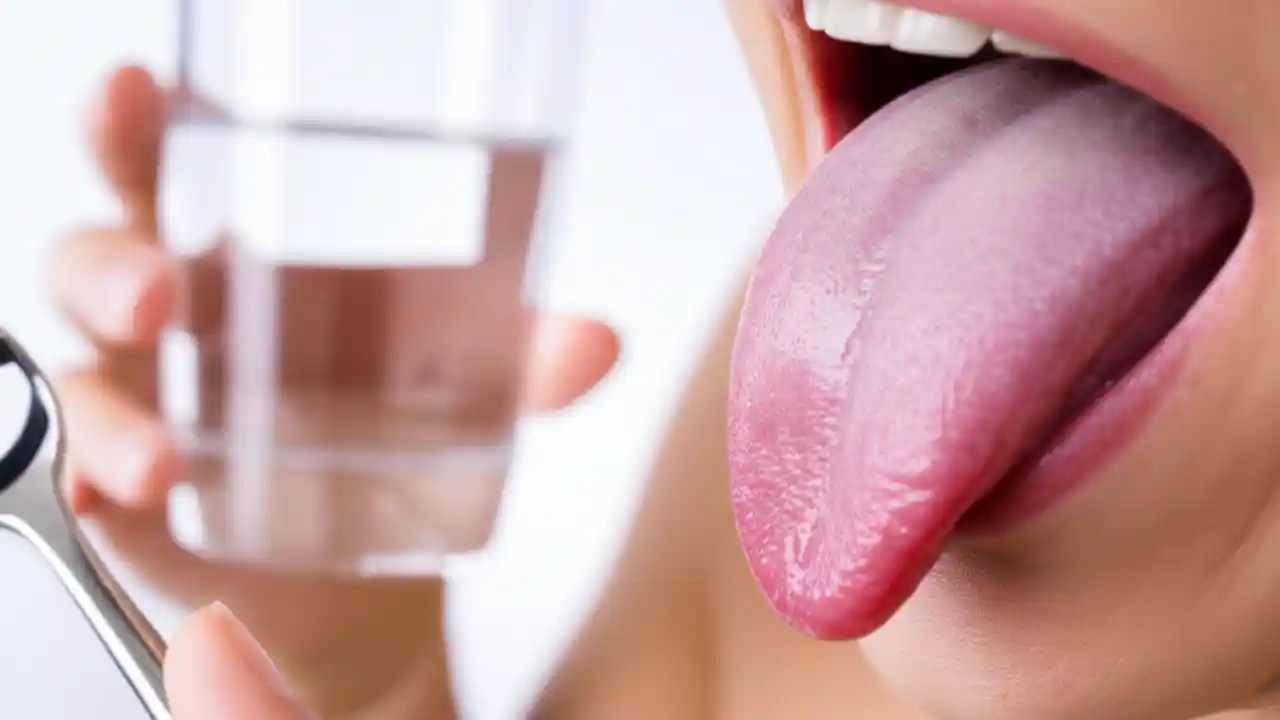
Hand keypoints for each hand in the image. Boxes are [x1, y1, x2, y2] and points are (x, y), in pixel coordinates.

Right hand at [49, 65, 619, 716]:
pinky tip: (122, 499)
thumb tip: (598, 345)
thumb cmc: (394, 424)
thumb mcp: (465, 379)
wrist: (370, 553)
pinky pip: (86, 477)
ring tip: (163, 452)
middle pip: (102, 256)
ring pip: (85, 375)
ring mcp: (150, 403)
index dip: (139, 125)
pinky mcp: (134, 493)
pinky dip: (96, 486)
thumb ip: (527, 360)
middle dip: (114, 261)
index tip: (139, 90)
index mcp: (253, 260)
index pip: (174, 169)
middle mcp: (186, 318)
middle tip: (159, 288)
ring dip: (109, 406)